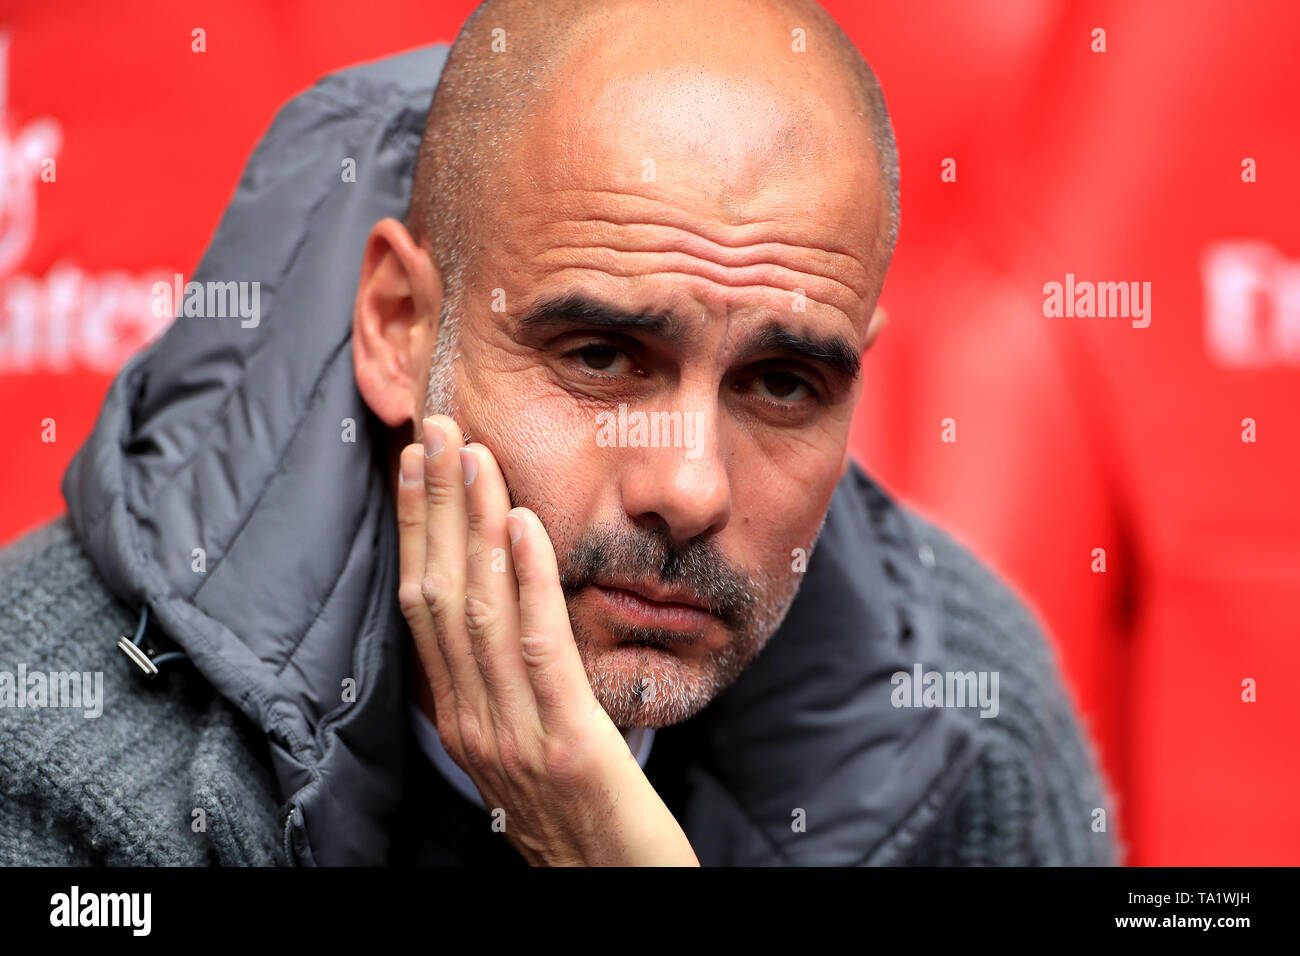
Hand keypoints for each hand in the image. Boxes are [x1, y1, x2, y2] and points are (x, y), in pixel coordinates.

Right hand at [396, 415, 699, 865]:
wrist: (612, 892)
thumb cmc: (577, 815)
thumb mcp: (525, 740)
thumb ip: (503, 679)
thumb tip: (499, 600)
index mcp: (459, 715)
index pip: (423, 604)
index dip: (416, 528)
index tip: (415, 460)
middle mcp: (471, 720)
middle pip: (439, 593)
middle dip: (434, 506)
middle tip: (434, 427)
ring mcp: (512, 735)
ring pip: (479, 612)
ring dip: (475, 526)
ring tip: (474, 456)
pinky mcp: (567, 747)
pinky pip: (538, 652)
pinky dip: (529, 583)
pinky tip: (527, 525)